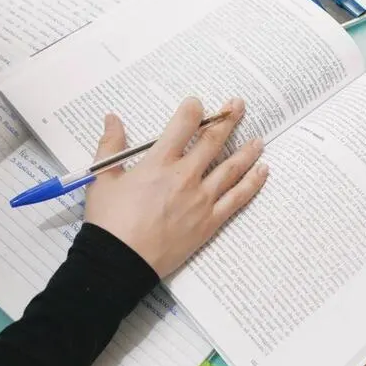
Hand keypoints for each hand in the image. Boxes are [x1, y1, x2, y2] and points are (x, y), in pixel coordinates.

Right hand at [84, 97, 268, 277]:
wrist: (120, 261)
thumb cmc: (109, 222)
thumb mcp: (102, 178)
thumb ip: (110, 145)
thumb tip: (111, 118)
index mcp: (159, 162)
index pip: (183, 125)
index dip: (193, 110)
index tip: (197, 103)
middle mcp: (185, 176)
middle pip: (213, 141)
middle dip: (227, 120)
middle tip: (238, 106)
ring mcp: (201, 199)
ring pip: (231, 168)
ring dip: (246, 150)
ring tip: (259, 139)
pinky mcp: (209, 222)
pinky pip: (237, 199)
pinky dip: (252, 183)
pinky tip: (262, 172)